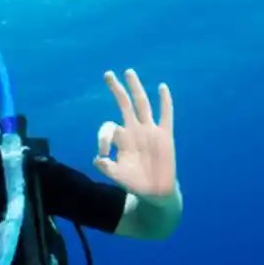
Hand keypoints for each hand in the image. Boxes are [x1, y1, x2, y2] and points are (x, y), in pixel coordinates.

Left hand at [93, 68, 175, 198]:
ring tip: (128, 72)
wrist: (155, 192)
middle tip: (107, 74)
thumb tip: (98, 158)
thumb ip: (106, 168)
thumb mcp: (117, 176)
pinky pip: (165, 115)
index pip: (108, 127)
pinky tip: (162, 87)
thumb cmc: (134, 182)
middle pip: (124, 105)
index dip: (102, 138)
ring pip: (142, 104)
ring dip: (135, 88)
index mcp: (121, 139)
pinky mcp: (165, 135)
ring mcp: (149, 131)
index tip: (104, 154)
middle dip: (116, 90)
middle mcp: (134, 131)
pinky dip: (165, 101)